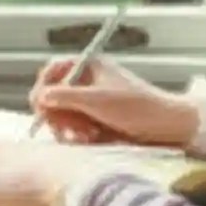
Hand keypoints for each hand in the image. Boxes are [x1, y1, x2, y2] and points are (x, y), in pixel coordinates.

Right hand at [28, 57, 198, 148]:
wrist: (166, 127)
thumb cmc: (136, 107)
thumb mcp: (97, 100)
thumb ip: (65, 97)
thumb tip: (39, 97)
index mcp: (89, 66)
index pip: (53, 69)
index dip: (43, 86)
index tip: (39, 105)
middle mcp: (88, 81)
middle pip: (53, 94)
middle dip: (56, 112)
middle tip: (64, 128)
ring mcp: (92, 102)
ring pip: (62, 114)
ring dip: (67, 127)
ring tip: (85, 135)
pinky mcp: (96, 120)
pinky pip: (74, 127)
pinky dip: (77, 135)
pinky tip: (90, 140)